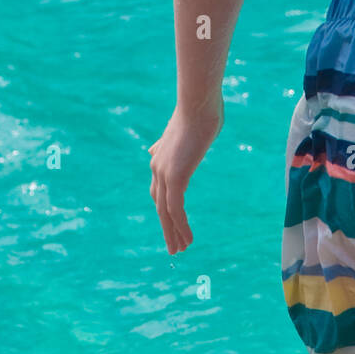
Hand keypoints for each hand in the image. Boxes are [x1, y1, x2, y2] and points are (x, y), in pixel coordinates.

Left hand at [148, 100, 222, 253]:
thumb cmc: (198, 113)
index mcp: (159, 159)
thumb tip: (156, 149)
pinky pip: (175, 210)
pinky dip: (181, 227)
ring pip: (165, 212)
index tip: (173, 227)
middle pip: (159, 206)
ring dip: (174, 233)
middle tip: (175, 248)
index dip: (165, 212)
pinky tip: (188, 240)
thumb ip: (169, 144)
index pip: (159, 192)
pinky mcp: (175, 177)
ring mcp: (164, 173)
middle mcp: (157, 168)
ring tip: (181, 250)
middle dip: (167, 228)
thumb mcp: (183, 131)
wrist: (198, 103)